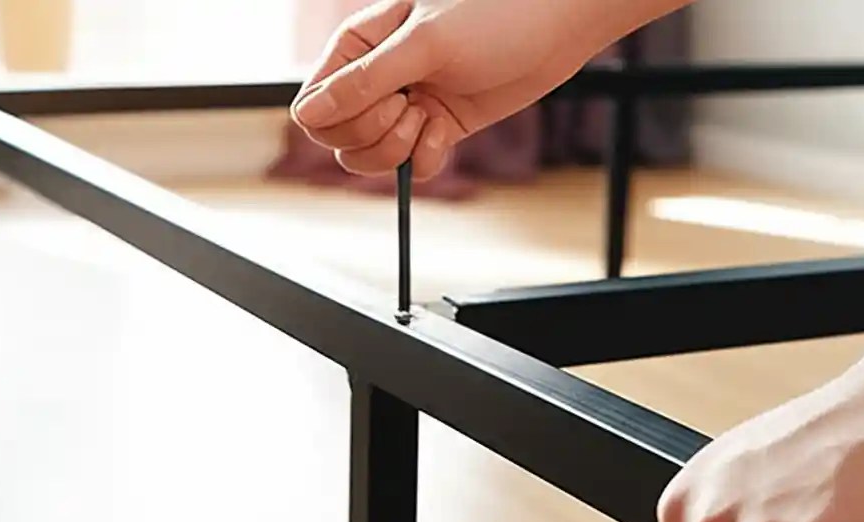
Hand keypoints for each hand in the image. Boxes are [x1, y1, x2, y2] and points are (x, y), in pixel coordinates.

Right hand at [290, 0, 669, 178]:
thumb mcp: (424, 44)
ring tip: (429, 121)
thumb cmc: (494, 14)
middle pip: (338, 138)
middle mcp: (375, 77)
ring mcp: (405, 103)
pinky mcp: (436, 126)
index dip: (340, 120)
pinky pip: (409, 165)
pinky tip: (446, 134)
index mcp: (358, 47)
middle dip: (373, 136)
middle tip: (413, 108)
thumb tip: (309, 116)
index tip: (385, 101)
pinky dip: (424, 160)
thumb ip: (364, 82)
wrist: (555, 27)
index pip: (313, 106)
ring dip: (396, 152)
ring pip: (368, 157)